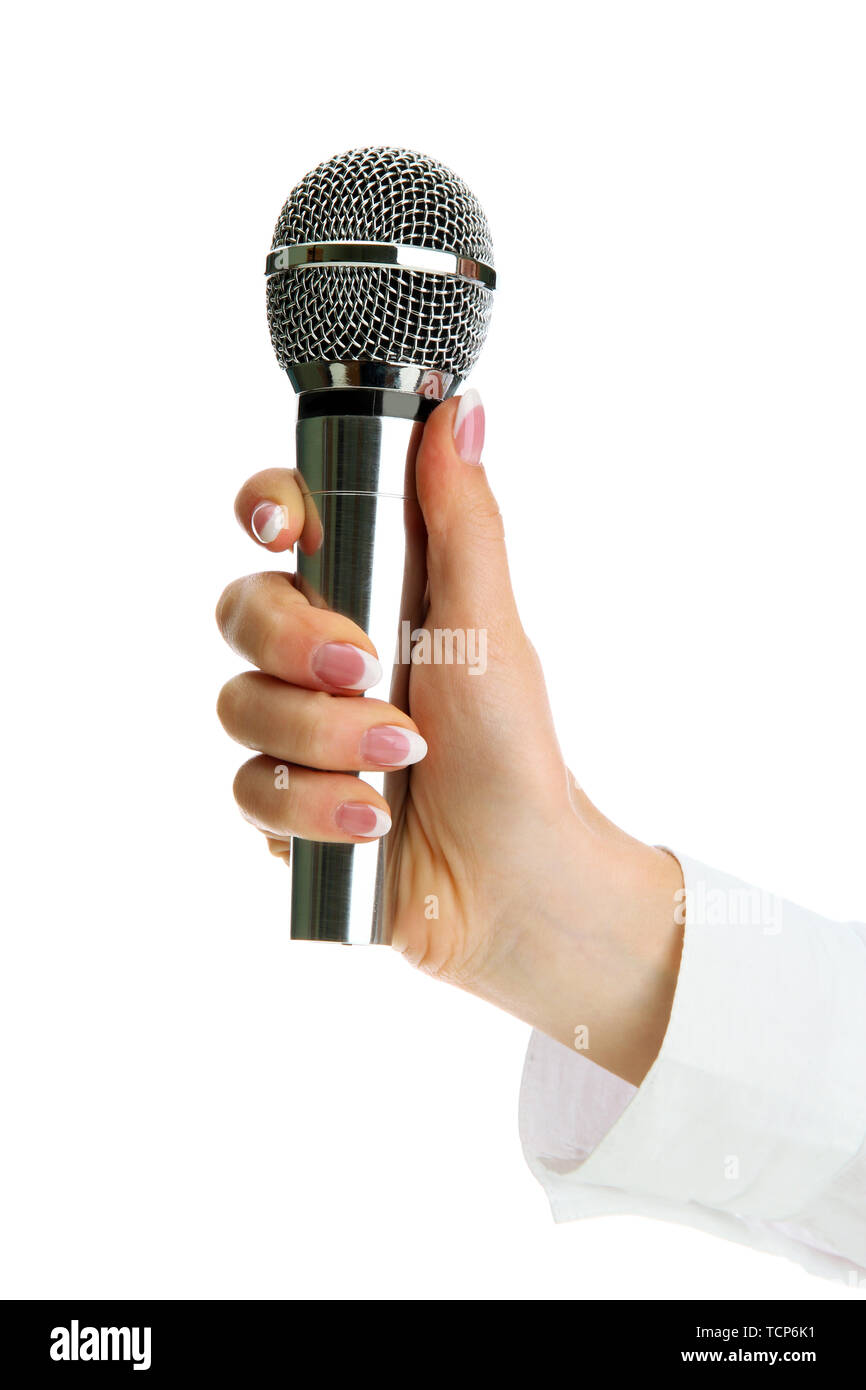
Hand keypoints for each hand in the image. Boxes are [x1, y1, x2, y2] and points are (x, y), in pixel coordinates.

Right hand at [216, 392, 682, 1084]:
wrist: (518, 883)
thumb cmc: (516, 752)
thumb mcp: (489, 631)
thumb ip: (464, 523)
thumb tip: (465, 408)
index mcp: (368, 595)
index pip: (284, 524)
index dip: (268, 510)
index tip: (287, 528)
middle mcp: (320, 655)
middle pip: (240, 611)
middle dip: (297, 643)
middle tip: (365, 671)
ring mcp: (295, 731)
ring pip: (238, 706)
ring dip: (320, 737)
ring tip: (401, 763)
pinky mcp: (282, 805)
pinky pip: (249, 789)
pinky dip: (313, 806)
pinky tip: (372, 822)